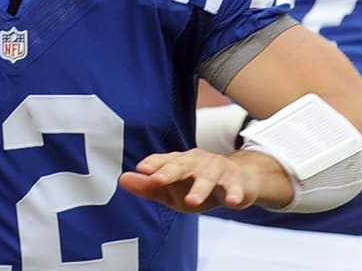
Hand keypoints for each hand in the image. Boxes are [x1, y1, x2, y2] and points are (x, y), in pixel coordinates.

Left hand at [118, 148, 259, 213]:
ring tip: (191, 201)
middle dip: (170, 172)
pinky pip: (235, 187)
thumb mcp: (172, 190)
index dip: (154, 163)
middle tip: (157, 180)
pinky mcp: (236, 181)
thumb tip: (122, 179)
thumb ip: (148, 187)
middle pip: (183, 165)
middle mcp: (197, 161)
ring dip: (200, 187)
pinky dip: (234, 193)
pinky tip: (231, 201)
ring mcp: (218, 169)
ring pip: (208, 177)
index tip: (142, 169)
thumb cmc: (197, 186)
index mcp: (180, 161)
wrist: (239, 181)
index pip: (164, 161)